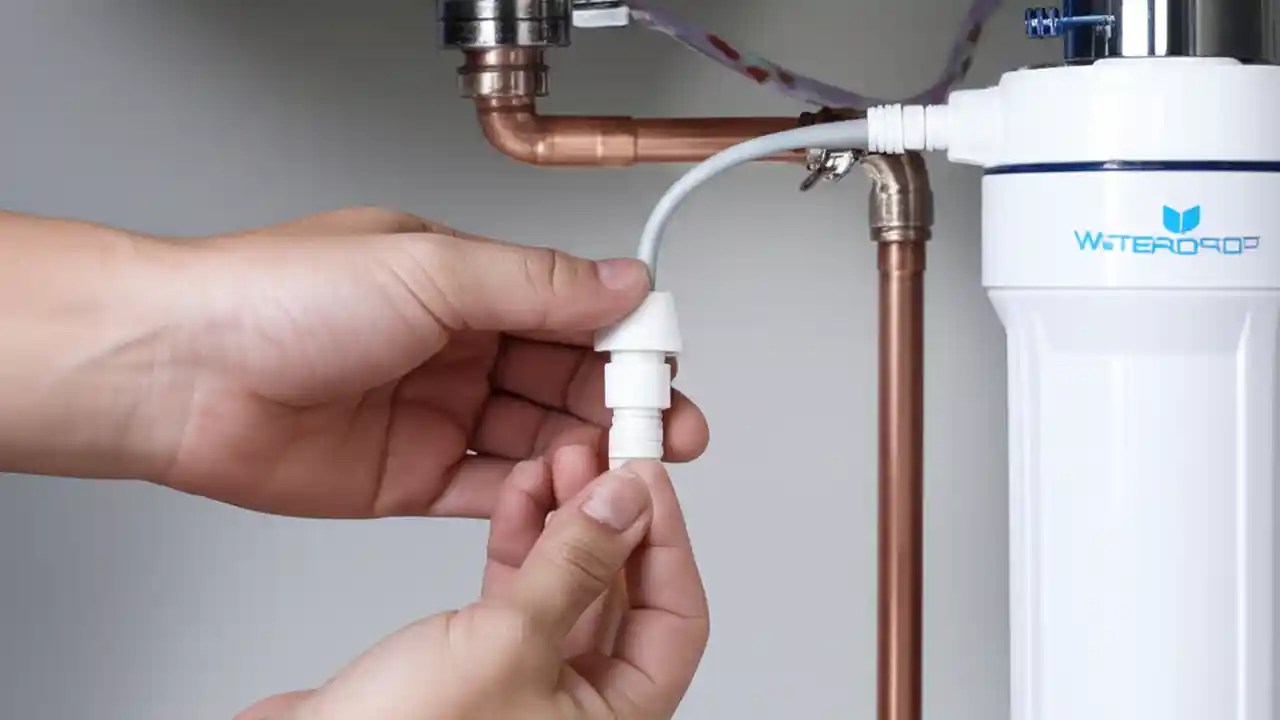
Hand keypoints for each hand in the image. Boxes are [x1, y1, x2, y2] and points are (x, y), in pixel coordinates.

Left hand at [0, 208, 708, 516]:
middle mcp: (453, 347)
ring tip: (631, 463)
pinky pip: (488, 487)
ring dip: (584, 448)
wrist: (179, 375)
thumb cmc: (275, 298)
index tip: (663, 361)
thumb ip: (535, 284)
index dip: (620, 336)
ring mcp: (433, 413)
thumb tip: (624, 282)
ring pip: (533, 434)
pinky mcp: (409, 476)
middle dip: (617, 401)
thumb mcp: (429, 269)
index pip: (567, 308)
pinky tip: (572, 494)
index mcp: (460, 283)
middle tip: (664, 425)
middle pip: (561, 376)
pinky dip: (533, 492)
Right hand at [237, 449, 708, 719]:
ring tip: (561, 459)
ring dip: (567, 519)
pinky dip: (523, 539)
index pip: (676, 619)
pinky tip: (522, 494)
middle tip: (603, 457)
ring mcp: (526, 680)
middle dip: (612, 519)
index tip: (647, 479)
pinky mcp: (476, 660)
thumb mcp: (507, 644)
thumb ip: (573, 566)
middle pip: (624, 595)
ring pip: (570, 584)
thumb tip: (625, 506)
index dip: (668, 542)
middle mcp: (575, 705)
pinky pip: (519, 590)